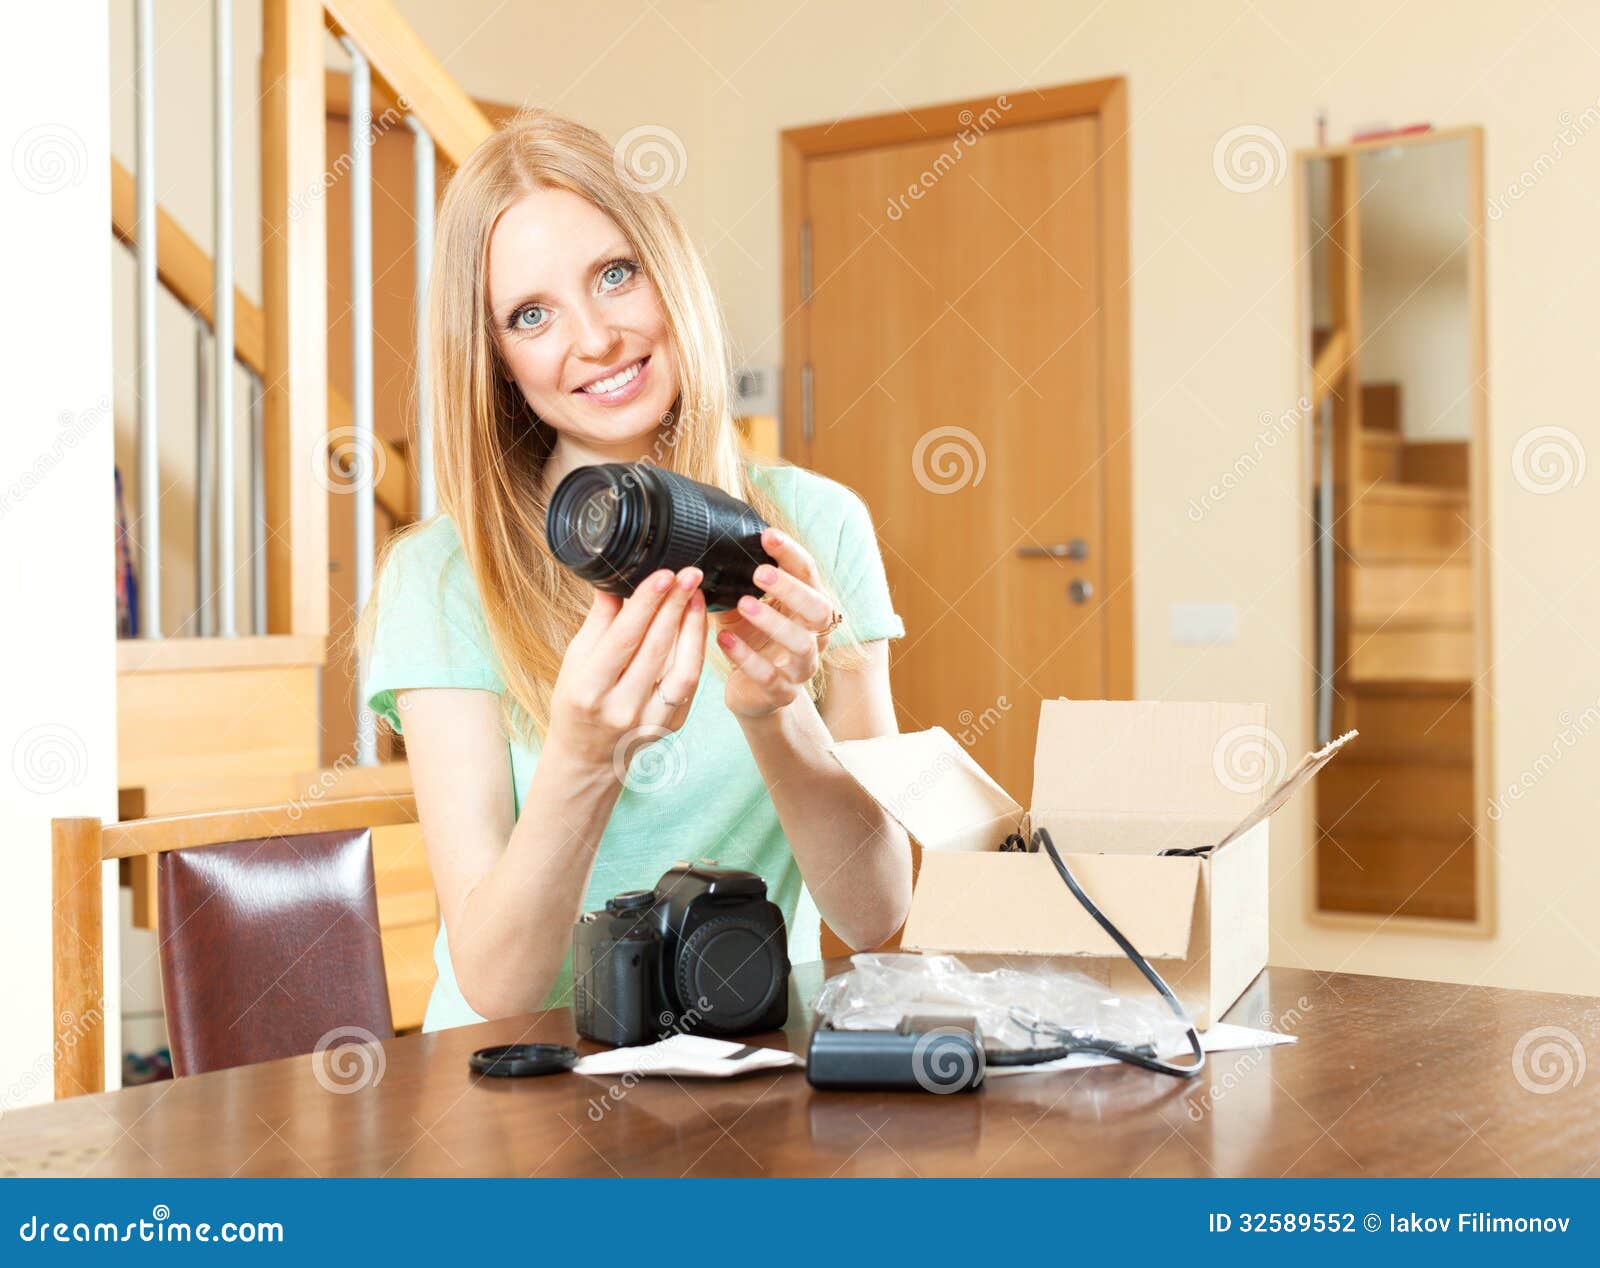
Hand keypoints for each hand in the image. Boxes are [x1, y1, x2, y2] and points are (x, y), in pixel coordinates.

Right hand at [548, 566, 707, 770]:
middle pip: (656, 648)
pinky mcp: (671, 725)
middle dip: (675, 606)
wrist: (587, 756)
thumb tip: (617, 579)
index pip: (624, 638)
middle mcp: (621, 708)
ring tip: (695, 594)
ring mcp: (650, 721)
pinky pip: (689, 682)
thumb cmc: (576, 702)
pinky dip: (695, 649)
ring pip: (682, 667)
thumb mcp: (575, 661)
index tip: (664, 574)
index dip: (647, 604)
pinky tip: (696, 624)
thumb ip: (599, 622)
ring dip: (693, 626)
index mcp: (589, 690)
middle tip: (690, 573)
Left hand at [715, 527, 838, 719]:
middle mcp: (814, 636)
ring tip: (743, 604)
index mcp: (809, 607)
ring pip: (800, 644)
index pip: (809, 573)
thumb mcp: (745, 606)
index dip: (790, 553)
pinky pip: (768, 675)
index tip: (767, 536)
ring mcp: (802, 667)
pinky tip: (723, 639)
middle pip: (818, 607)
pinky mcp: (782, 693)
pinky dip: (745, 656)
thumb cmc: (751, 641)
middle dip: (791, 588)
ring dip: (772, 621)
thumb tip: (715, 548)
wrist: (753, 694)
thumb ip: (739, 582)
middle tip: (760, 572)